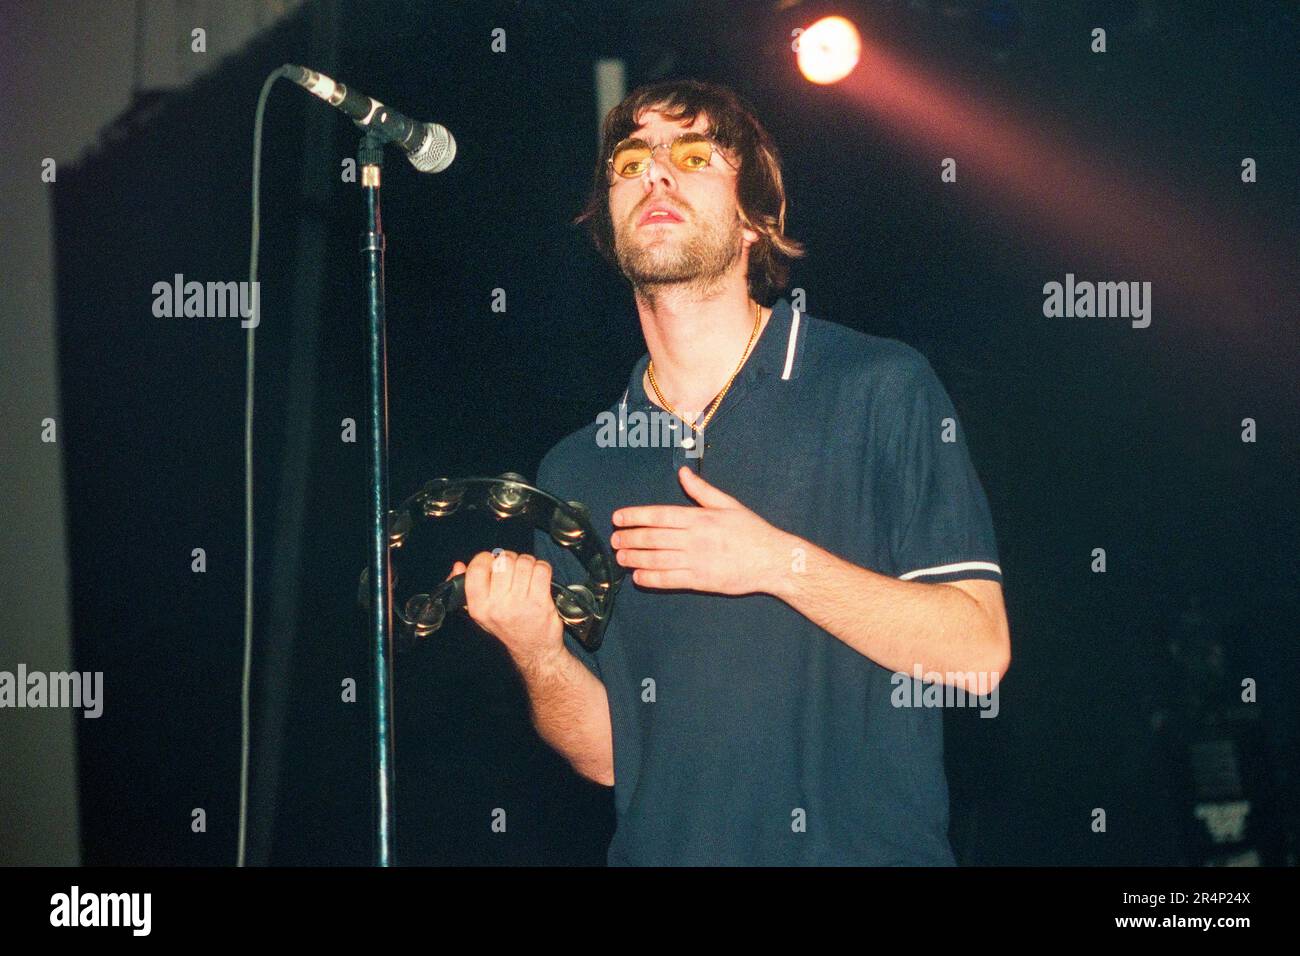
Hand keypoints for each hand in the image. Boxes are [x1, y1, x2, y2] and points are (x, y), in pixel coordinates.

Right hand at [448, 550, 563, 666]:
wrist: (533, 650)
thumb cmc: (508, 628)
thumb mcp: (481, 612)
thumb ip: (467, 587)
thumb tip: (458, 566)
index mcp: (479, 607)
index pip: (476, 568)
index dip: (486, 559)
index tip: (492, 562)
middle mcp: (497, 606)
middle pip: (503, 561)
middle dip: (510, 560)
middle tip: (513, 571)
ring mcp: (520, 604)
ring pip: (523, 562)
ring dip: (528, 564)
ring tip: (527, 576)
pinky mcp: (541, 602)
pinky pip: (541, 569)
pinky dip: (543, 569)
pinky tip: (539, 579)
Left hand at [609, 466, 789, 595]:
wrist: (772, 560)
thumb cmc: (750, 531)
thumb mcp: (728, 504)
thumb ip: (701, 490)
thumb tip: (682, 472)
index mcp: (699, 518)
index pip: (660, 515)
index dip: (636, 516)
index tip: (618, 518)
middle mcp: (694, 538)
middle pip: (653, 538)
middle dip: (630, 538)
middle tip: (614, 540)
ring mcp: (696, 561)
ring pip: (657, 559)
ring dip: (635, 558)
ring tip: (620, 558)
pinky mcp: (701, 581)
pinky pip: (670, 580)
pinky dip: (652, 579)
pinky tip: (638, 577)